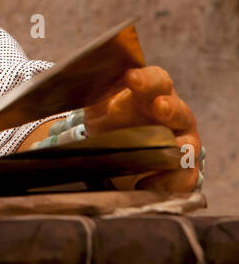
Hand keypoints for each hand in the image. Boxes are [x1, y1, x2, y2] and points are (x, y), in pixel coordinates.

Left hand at [84, 65, 201, 192]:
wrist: (123, 150)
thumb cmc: (114, 117)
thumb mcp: (100, 102)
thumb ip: (96, 90)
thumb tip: (74, 79)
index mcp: (155, 93)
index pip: (157, 80)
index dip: (146, 79)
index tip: (131, 78)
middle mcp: (175, 117)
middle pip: (179, 111)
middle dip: (170, 109)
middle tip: (159, 106)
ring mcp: (184, 144)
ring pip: (188, 147)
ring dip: (176, 149)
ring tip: (163, 153)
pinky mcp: (183, 172)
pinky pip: (182, 179)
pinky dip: (165, 183)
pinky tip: (144, 185)